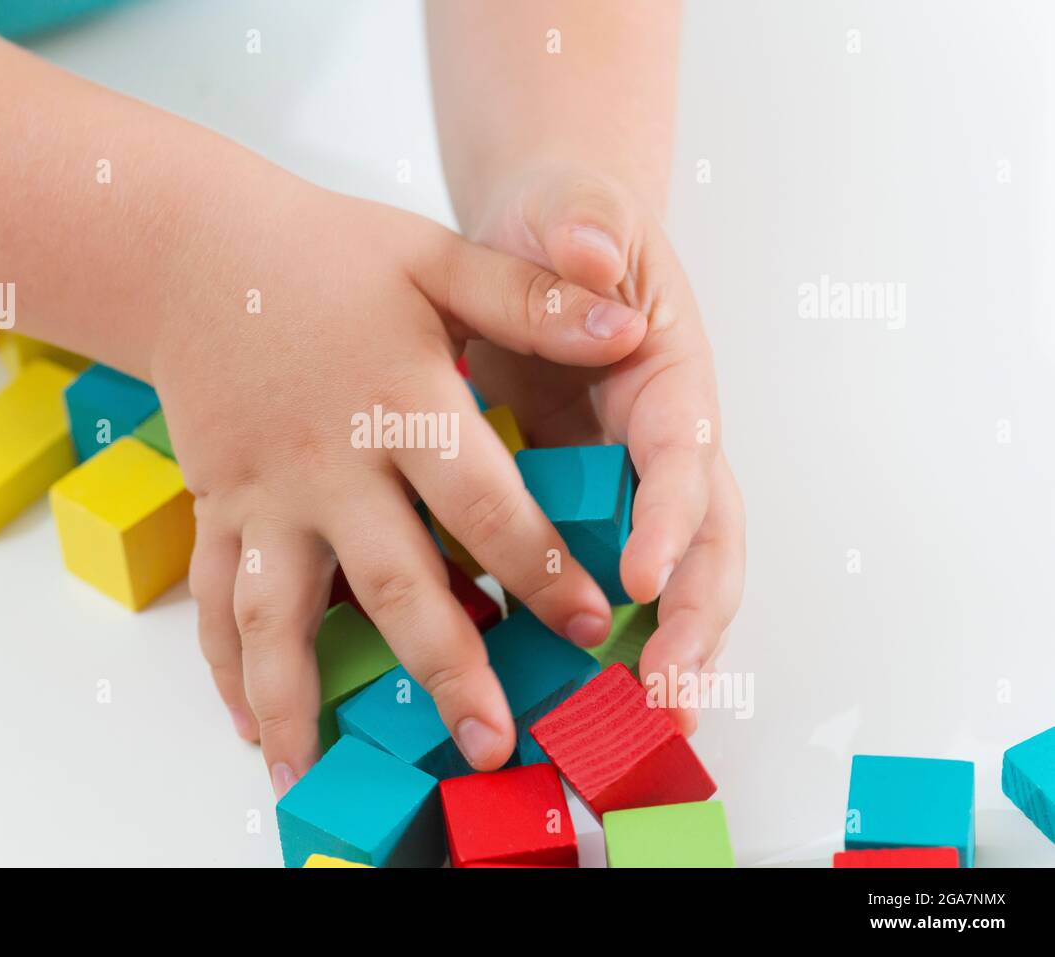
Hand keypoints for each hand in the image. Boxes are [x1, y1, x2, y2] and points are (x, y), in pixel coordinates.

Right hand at [152, 177, 648, 792]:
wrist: (195, 253)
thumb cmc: (328, 255)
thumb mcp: (436, 259)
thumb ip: (529, 300)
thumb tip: (627, 328)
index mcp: (401, 402)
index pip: (483, 501)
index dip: (540, 566)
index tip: (588, 627)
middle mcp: (330, 462)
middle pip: (393, 581)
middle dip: (445, 669)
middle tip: (491, 744)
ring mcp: (262, 494)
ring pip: (278, 613)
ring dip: (297, 699)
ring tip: (313, 776)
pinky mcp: (215, 509)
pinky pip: (212, 598)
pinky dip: (225, 667)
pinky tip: (246, 723)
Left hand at [461, 163, 746, 732]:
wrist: (538, 249)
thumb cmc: (564, 227)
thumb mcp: (573, 212)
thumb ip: (584, 229)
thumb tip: (591, 252)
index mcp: (669, 379)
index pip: (684, 457)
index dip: (671, 518)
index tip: (644, 578)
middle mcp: (662, 444)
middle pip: (705, 543)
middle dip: (695, 624)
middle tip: (668, 699)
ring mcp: (628, 482)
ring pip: (668, 578)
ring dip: (662, 652)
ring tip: (642, 725)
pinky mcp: (584, 502)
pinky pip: (599, 573)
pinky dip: (596, 633)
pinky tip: (563, 686)